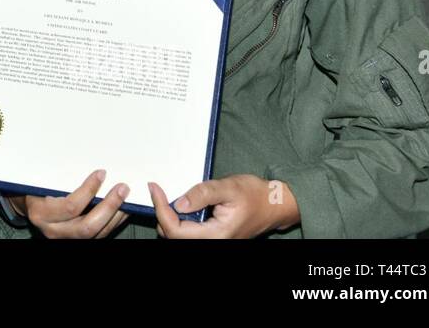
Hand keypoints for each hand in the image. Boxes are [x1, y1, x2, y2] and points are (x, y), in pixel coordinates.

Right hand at [9, 169, 129, 237]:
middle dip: (108, 207)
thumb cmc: (35, 189)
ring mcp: (67, 239)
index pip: (70, 206)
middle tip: (121, 188)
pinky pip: (101, 235)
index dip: (88, 190)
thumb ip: (58, 178)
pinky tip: (121, 209)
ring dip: (115, 215)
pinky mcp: (78, 240)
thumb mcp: (40, 181)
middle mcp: (54, 231)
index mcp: (41, 213)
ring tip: (125, 197)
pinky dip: (114, 221)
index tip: (101, 173)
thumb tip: (91, 168)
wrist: (29, 208)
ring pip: (97, 234)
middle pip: (87, 227)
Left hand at [149, 175, 298, 237]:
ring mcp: (213, 241)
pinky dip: (177, 220)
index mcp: (217, 234)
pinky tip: (178, 204)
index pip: (176, 230)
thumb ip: (203, 194)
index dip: (160, 209)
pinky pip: (188, 233)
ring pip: (179, 237)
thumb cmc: (255, 195)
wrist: (274, 205)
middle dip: (161, 214)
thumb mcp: (229, 187)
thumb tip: (178, 203)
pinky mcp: (211, 237)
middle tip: (158, 192)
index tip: (154, 188)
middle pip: (174, 236)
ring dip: (168, 218)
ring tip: (166, 196)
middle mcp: (214, 242)